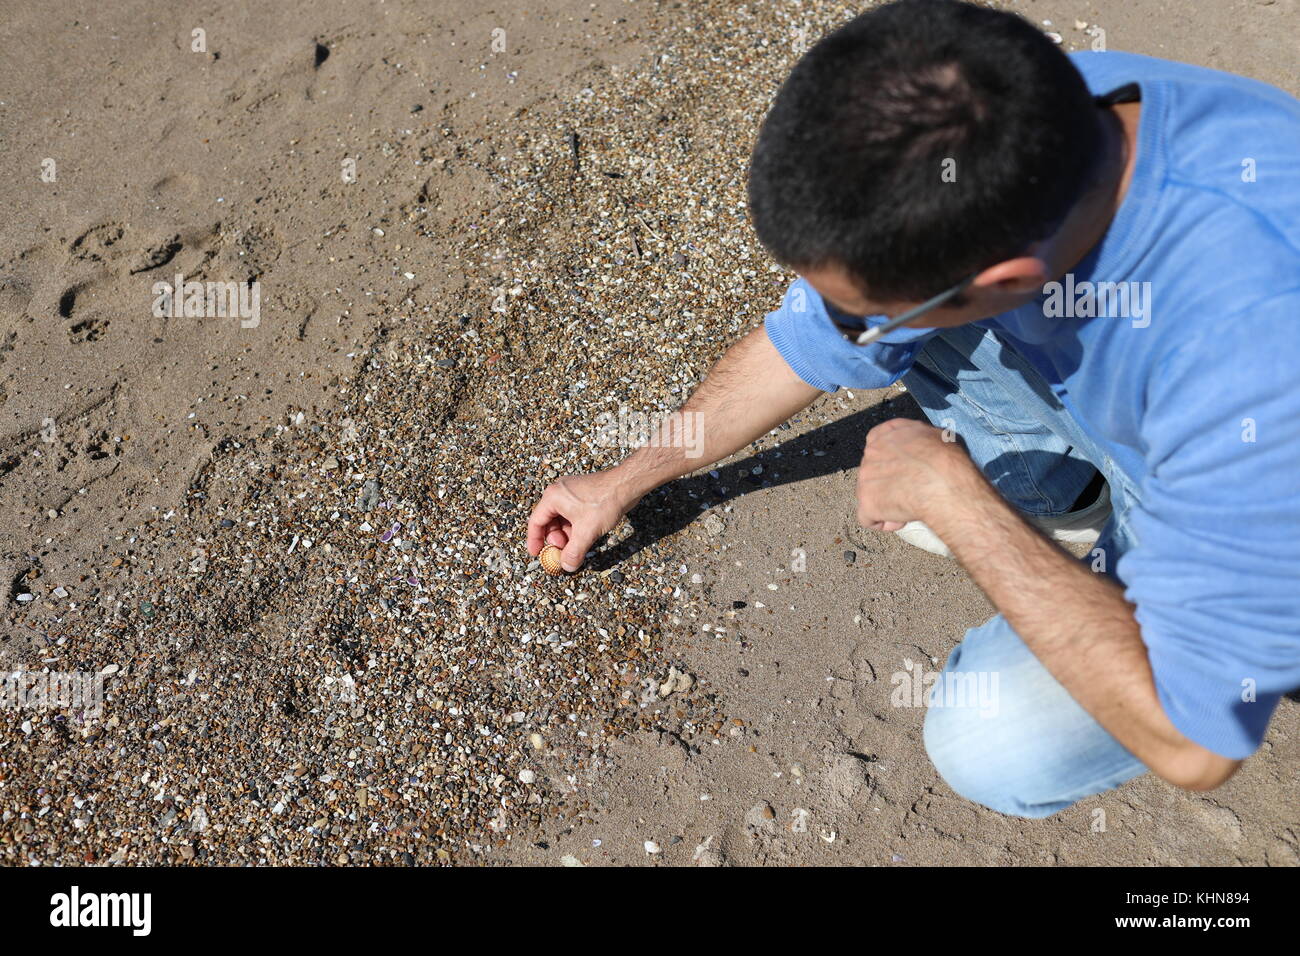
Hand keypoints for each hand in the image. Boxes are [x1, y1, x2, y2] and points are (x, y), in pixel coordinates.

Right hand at [526, 469, 641, 571]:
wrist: (626, 485)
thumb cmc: (605, 502)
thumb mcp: (587, 532)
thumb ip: (574, 552)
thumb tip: (567, 566)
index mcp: (553, 498)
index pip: (536, 522)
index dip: (535, 540)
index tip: (536, 553)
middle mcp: (559, 492)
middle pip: (549, 521)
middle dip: (556, 539)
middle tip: (564, 551)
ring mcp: (571, 492)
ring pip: (562, 518)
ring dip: (567, 534)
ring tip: (578, 544)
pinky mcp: (582, 494)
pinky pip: (572, 513)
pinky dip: (575, 526)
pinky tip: (585, 535)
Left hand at [855, 418, 977, 531]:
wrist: (945, 485)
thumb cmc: (949, 462)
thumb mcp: (937, 437)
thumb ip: (919, 440)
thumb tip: (921, 447)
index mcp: (887, 434)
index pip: (876, 441)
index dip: (888, 458)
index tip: (901, 468)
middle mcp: (872, 452)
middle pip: (872, 470)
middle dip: (888, 482)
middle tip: (910, 490)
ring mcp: (866, 477)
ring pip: (869, 494)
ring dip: (887, 503)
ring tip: (911, 507)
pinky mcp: (867, 501)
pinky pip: (868, 518)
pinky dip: (883, 522)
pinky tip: (902, 521)